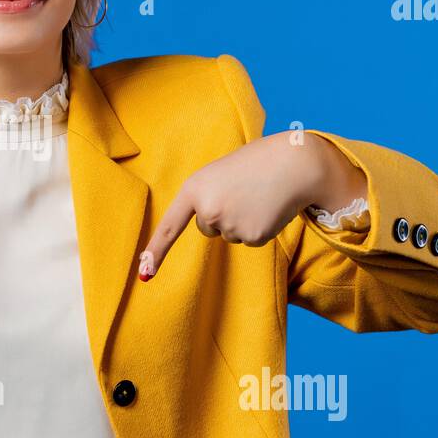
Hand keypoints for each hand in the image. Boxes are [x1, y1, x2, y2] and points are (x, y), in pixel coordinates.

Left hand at [137, 130, 362, 280]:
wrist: (293, 163)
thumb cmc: (255, 164)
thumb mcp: (219, 174)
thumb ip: (206, 196)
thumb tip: (209, 225)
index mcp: (194, 188)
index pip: (170, 226)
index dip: (156, 251)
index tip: (144, 274)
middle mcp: (207, 210)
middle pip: (207, 229)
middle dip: (223, 215)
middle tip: (243, 191)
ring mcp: (229, 225)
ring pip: (230, 235)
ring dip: (243, 219)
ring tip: (257, 196)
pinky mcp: (252, 236)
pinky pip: (249, 240)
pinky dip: (260, 227)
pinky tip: (268, 208)